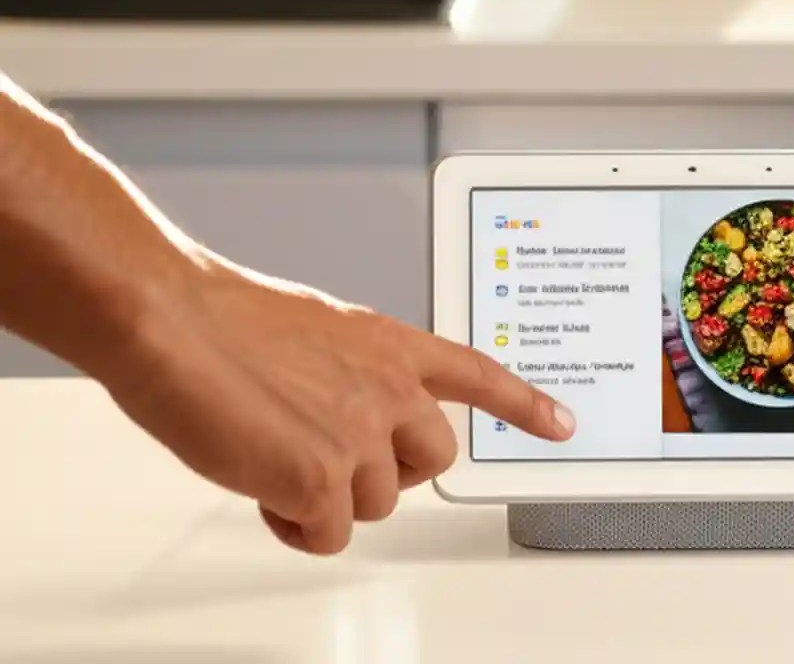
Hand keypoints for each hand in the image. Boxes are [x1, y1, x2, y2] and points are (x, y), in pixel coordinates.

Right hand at [101, 260, 574, 554]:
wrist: (170, 319)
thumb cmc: (224, 320)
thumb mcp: (320, 331)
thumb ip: (354, 371)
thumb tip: (347, 417)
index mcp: (391, 346)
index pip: (479, 375)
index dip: (524, 405)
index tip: (563, 423)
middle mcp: (390, 389)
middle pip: (432, 460)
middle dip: (391, 471)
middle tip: (336, 463)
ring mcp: (361, 435)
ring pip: (378, 503)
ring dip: (329, 498)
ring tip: (276, 461)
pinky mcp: (322, 480)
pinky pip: (327, 535)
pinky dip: (294, 526)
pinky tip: (262, 488)